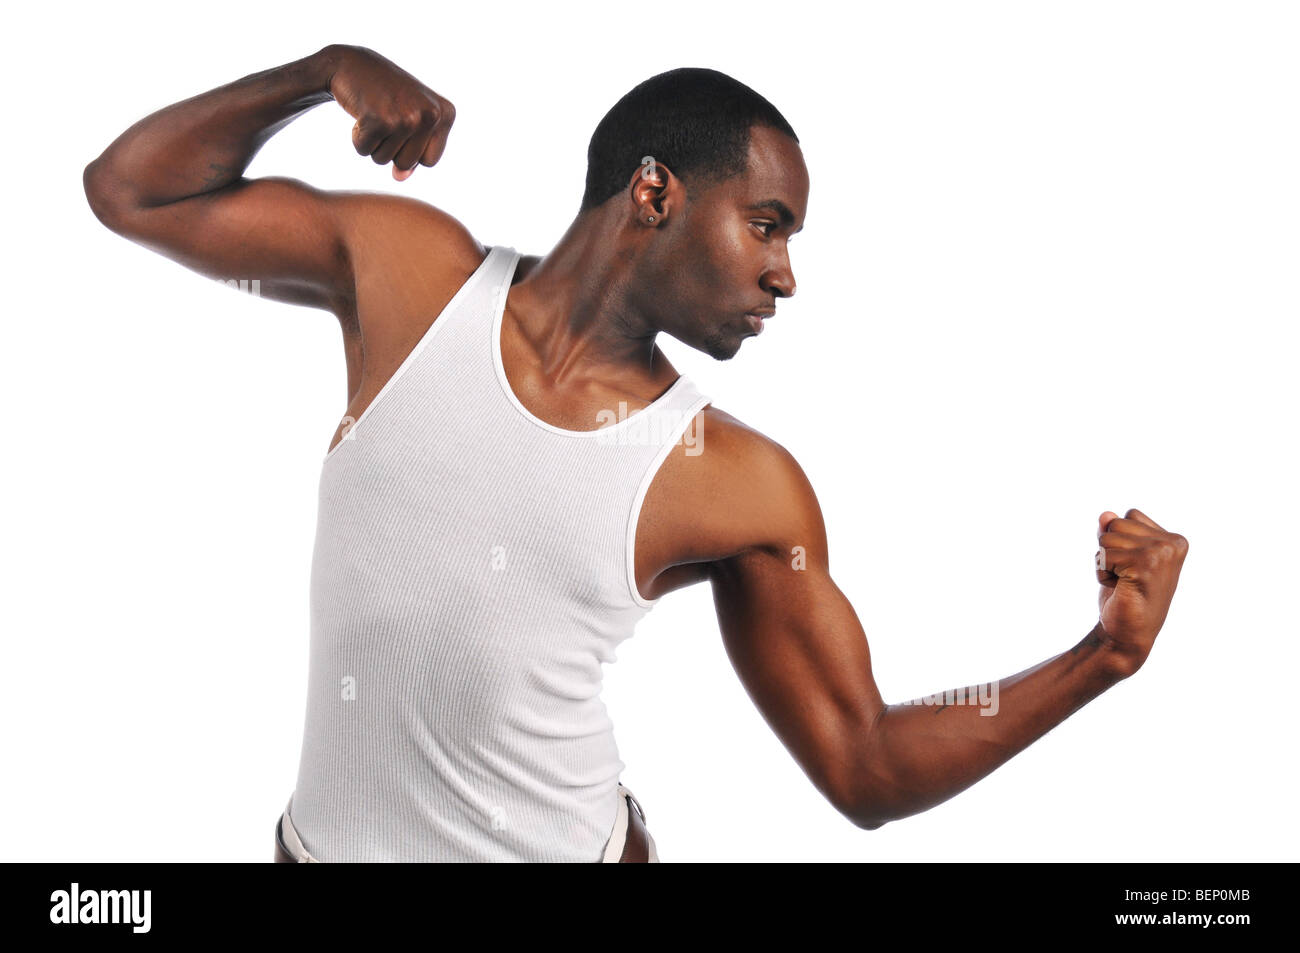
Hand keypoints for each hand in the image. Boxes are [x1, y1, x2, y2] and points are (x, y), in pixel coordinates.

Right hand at [327, 46, 455, 180]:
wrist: (351, 63)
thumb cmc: (384, 95)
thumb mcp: (409, 121)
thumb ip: (412, 153)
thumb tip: (400, 178)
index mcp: (446, 114)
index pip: (429, 162)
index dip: (410, 149)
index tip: (402, 121)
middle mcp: (431, 114)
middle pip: (406, 163)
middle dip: (390, 147)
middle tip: (384, 116)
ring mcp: (407, 116)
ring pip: (384, 159)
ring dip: (373, 142)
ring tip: (373, 113)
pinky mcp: (380, 119)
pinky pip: (364, 150)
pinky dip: (357, 137)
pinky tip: (361, 112)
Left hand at [1095, 508, 1188, 676]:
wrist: (1127, 633)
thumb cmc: (1124, 594)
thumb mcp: (1119, 556)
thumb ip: (1114, 532)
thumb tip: (1105, 515)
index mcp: (1174, 539)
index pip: (1128, 515)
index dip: (1119, 541)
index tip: (1132, 566)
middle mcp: (1172, 544)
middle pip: (1115, 523)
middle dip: (1109, 550)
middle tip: (1125, 576)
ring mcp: (1161, 554)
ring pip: (1107, 538)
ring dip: (1105, 562)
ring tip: (1123, 582)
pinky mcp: (1145, 566)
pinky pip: (1104, 555)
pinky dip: (1102, 573)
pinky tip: (1119, 589)